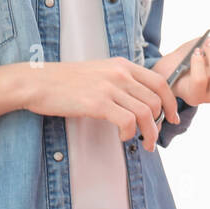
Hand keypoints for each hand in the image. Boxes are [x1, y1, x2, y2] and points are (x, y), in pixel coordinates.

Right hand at [23, 57, 180, 151]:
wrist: (37, 82)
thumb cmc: (65, 81)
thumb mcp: (99, 71)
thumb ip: (120, 80)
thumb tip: (139, 100)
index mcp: (122, 65)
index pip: (160, 82)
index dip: (170, 102)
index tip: (172, 117)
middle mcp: (120, 74)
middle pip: (155, 100)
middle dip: (160, 123)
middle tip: (154, 138)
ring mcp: (109, 87)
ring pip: (145, 113)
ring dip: (149, 133)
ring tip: (144, 143)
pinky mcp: (97, 103)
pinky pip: (127, 121)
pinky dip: (129, 133)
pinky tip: (123, 138)